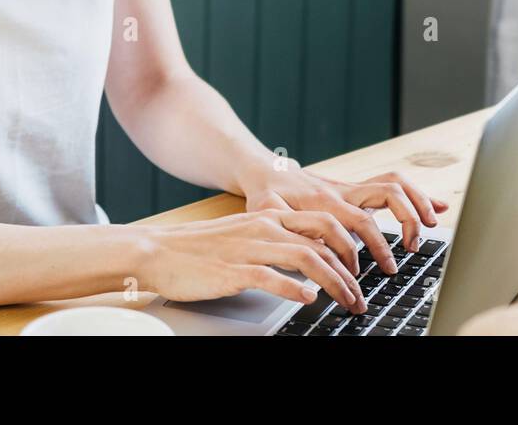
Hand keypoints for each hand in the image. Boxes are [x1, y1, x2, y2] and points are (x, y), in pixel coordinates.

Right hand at [137, 210, 367, 311]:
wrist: (157, 250)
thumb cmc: (198, 248)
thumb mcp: (243, 235)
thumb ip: (274, 242)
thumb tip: (306, 262)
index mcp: (268, 217)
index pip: (323, 223)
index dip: (349, 246)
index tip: (360, 270)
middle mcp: (264, 227)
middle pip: (323, 241)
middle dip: (350, 269)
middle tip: (360, 294)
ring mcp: (250, 247)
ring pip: (306, 258)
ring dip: (334, 282)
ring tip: (347, 300)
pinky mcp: (234, 270)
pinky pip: (272, 277)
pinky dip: (294, 288)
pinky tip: (308, 298)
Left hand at [239, 163, 448, 275]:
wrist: (266, 171)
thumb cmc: (265, 194)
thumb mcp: (265, 212)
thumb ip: (283, 227)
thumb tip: (300, 247)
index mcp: (325, 200)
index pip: (359, 221)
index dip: (373, 246)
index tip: (375, 271)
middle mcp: (344, 190)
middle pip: (388, 194)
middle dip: (406, 221)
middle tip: (410, 249)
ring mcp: (353, 188)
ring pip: (395, 184)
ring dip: (417, 202)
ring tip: (430, 225)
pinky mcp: (358, 190)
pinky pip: (392, 186)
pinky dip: (417, 195)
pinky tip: (437, 207)